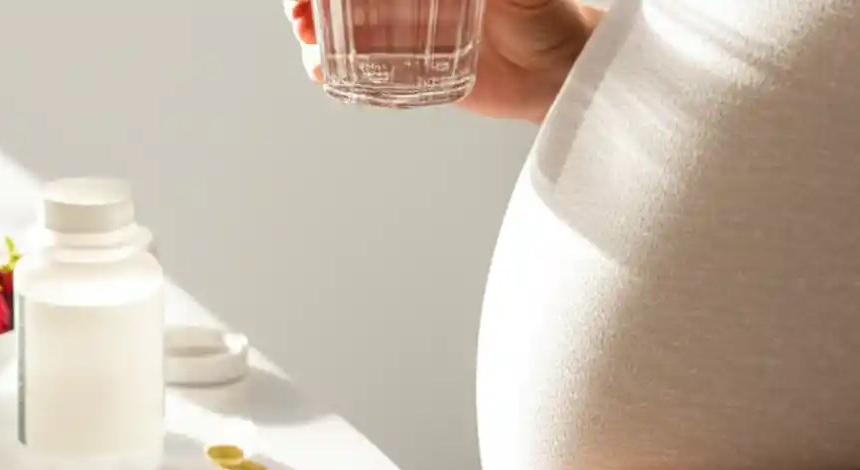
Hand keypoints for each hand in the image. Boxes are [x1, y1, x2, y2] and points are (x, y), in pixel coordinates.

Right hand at [283, 0, 603, 122]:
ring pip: (342, 25)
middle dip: (311, 1)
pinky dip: (334, 67)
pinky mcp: (407, 69)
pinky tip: (323, 69)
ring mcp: (405, 29)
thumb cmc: (546, 13)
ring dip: (314, 29)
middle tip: (299, 13)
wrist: (560, 72)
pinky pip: (361, 67)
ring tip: (307, 39)